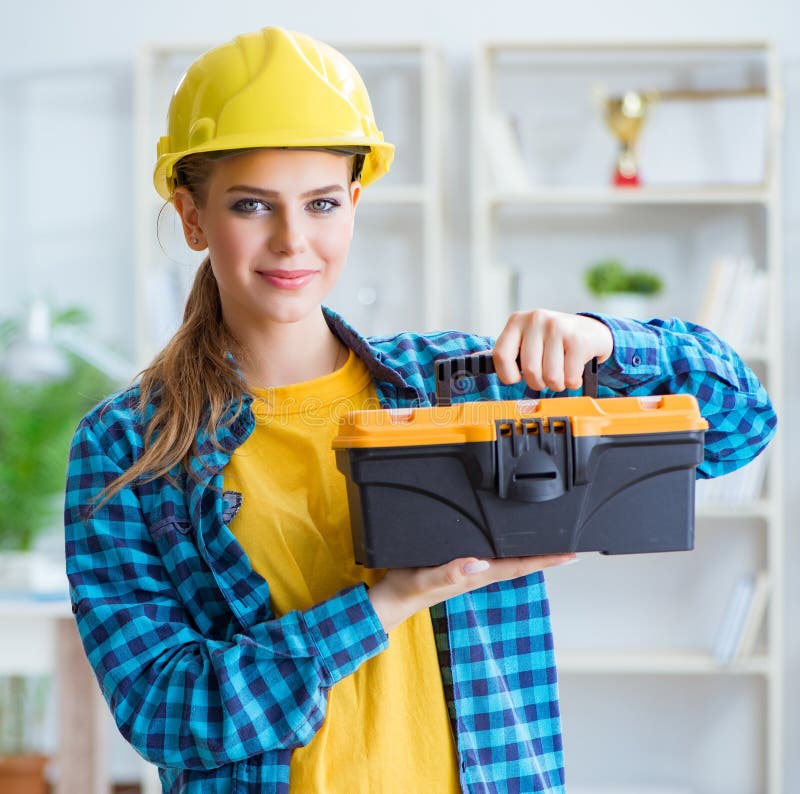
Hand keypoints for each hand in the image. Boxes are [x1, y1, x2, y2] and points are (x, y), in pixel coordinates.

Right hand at [368, 553, 574, 632]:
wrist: (389, 601)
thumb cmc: (405, 589)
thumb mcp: (424, 578)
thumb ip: (449, 572)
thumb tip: (479, 563)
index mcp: (475, 575)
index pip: (518, 566)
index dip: (546, 560)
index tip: (571, 554)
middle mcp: (478, 573)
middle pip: (521, 564)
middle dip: (547, 555)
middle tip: (572, 546)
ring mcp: (470, 572)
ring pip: (510, 561)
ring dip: (532, 554)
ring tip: (552, 545)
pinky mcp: (460, 567)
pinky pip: (493, 558)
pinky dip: (509, 551)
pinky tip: (511, 545)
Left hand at [493, 309, 613, 391]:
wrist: (591, 331)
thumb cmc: (553, 342)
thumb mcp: (526, 341)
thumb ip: (506, 352)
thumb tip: (472, 361)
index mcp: (517, 321)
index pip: (500, 356)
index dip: (508, 375)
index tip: (517, 378)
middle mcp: (535, 319)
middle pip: (529, 370)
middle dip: (538, 382)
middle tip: (545, 376)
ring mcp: (558, 327)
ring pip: (550, 376)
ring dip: (557, 384)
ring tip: (561, 372)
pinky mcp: (578, 338)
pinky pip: (570, 377)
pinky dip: (572, 382)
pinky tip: (574, 370)